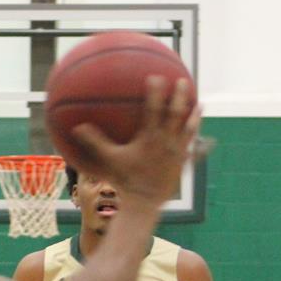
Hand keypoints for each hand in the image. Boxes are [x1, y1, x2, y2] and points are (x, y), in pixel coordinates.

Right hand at [69, 75, 202, 204]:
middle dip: (180, 96)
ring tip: (200, 104)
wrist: (144, 202)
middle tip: (184, 81)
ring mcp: (176, 152)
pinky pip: (192, 148)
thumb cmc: (125, 180)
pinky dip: (197, 140)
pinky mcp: (182, 163)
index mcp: (149, 137)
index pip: (153, 109)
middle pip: (176, 114)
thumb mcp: (109, 159)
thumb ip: (95, 142)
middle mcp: (166, 141)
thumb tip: (77, 128)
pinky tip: (202, 136)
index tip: (156, 77)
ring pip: (189, 129)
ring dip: (194, 115)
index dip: (155, 92)